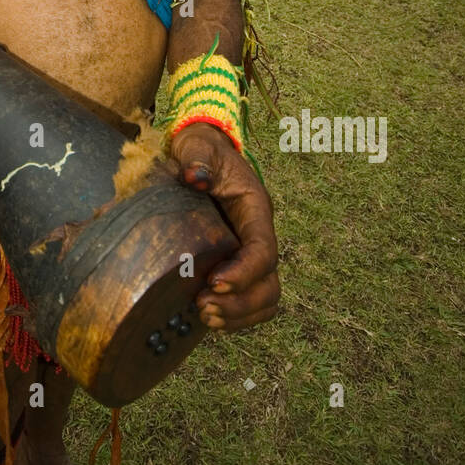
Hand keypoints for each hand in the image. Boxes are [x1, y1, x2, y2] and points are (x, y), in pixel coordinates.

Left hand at [168, 121, 279, 332]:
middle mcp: (256, 235)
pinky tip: (205, 320)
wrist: (197, 154)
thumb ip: (198, 156)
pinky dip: (233, 317)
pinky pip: (247, 301)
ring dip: (238, 316)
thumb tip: (196, 177)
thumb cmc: (198, 149)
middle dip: (240, 303)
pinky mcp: (231, 265)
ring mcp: (246, 253)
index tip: (214, 283)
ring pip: (263, 298)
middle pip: (268, 284)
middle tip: (202, 307)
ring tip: (203, 318)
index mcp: (254, 209)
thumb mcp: (196, 144)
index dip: (244, 273)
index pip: (263, 251)